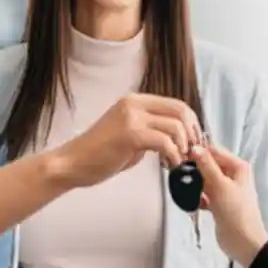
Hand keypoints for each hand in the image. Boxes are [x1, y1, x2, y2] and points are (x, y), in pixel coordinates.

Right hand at [53, 93, 201, 188]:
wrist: (73, 163)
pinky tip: (168, 166)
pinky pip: (165, 141)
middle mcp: (134, 104)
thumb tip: (178, 139)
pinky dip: (173, 155)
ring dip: (184, 146)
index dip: (192, 125)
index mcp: (135, 101)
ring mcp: (132, 117)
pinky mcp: (130, 134)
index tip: (194, 144)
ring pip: (176, 126)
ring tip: (178, 162)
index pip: (177, 104)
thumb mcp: (130, 134)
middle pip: (181, 111)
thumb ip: (151, 131)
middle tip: (192, 154)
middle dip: (193, 134)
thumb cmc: (100, 154)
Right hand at [190, 144, 267, 265]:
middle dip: (194, 169)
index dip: (198, 152)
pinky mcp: (218, 203)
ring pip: (204, 180)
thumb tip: (194, 147)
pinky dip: (197, 197)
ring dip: (194, 184)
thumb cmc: (236, 212)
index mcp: (238, 167)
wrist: (243, 242)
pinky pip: (204, 194)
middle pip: (208, 165)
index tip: (180, 155)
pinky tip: (192, 202)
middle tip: (178, 172)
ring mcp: (225, 189)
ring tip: (184, 188)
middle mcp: (232, 175)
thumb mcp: (221, 186)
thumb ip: (207, 166)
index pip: (214, 151)